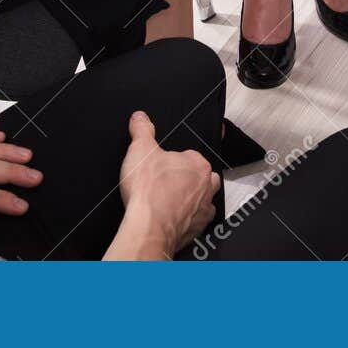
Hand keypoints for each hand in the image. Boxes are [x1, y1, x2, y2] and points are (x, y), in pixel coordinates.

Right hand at [109, 112, 219, 259]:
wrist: (148, 227)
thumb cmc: (148, 191)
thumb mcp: (140, 150)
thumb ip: (142, 130)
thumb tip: (140, 118)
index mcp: (198, 165)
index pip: (191, 156)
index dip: (175, 160)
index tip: (163, 167)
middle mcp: (207, 187)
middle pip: (204, 178)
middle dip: (189, 179)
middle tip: (168, 183)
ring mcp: (203, 209)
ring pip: (204, 200)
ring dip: (191, 200)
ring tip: (170, 201)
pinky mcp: (197, 229)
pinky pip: (197, 222)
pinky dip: (187, 220)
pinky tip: (171, 218)